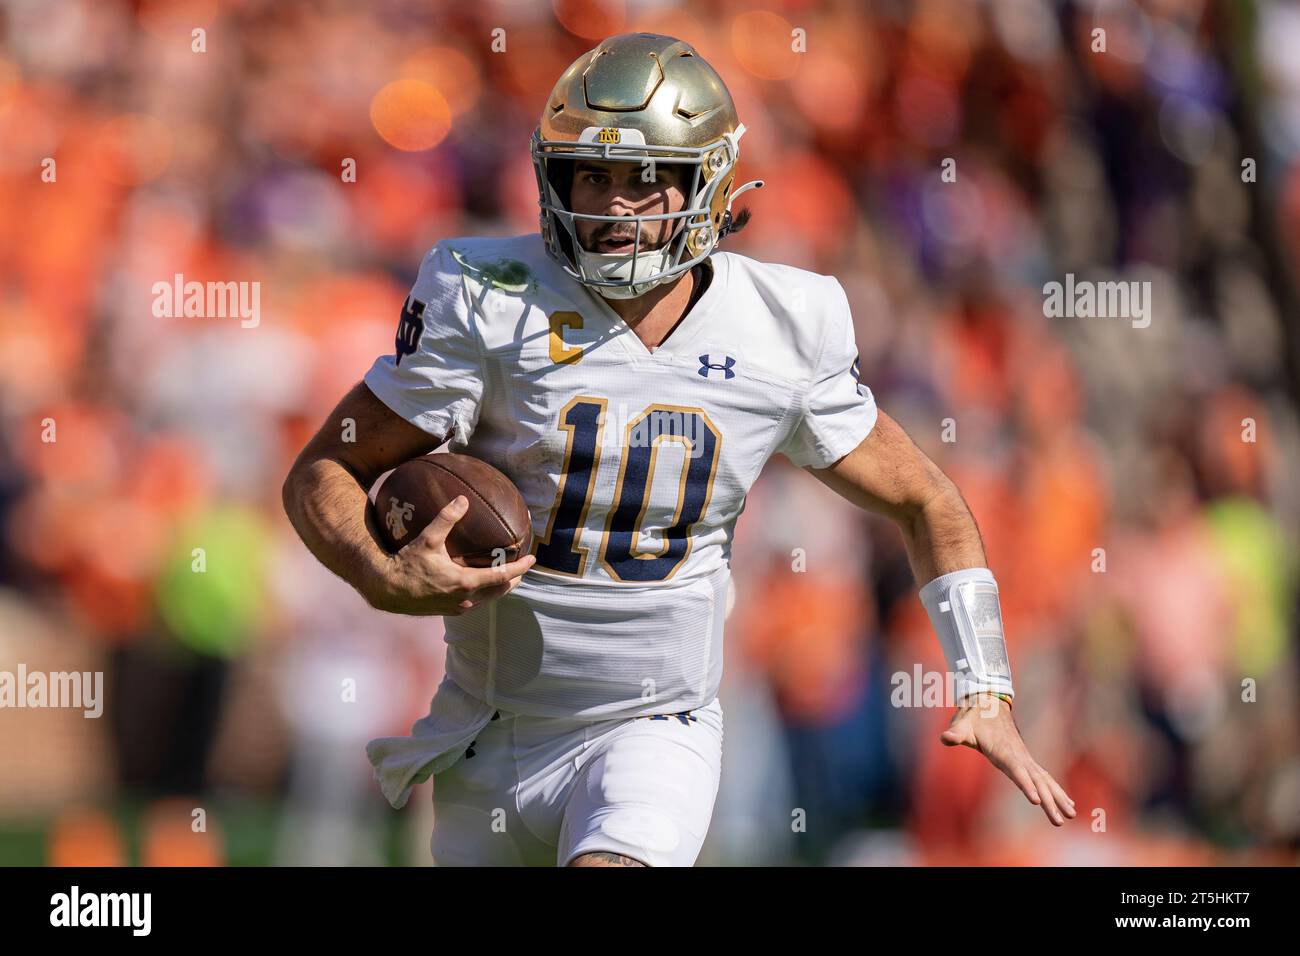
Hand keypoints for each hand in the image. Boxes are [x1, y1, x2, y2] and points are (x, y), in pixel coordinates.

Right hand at [366, 495, 535, 615]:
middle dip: (514, 579)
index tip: (533, 559)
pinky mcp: (448, 611)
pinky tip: (480, 583)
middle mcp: (465, 599)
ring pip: (488, 599)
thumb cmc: (407, 564)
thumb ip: (446, 518)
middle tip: (523, 567)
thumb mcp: (427, 539)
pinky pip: (474, 602)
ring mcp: (457, 608)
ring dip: (500, 588)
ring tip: (507, 576)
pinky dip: (484, 593)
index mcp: (465, 582)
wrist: (386, 590)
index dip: (520, 568)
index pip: (502, 576)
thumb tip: (462, 499)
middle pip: (500, 591)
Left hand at [940, 693, 1076, 826]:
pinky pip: (1044, 778)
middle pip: (1036, 781)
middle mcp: (1018, 756)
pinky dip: (1056, 790)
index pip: (1016, 770)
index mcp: (1003, 751)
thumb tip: (945, 737)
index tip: (1036, 800)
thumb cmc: (972, 717)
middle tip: (1059, 820)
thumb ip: (955, 734)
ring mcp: (1025, 759)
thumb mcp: (961, 725)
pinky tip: (1067, 804)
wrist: (988, 702)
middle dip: (1049, 800)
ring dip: (1058, 797)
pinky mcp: (1026, 761)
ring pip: (1045, 780)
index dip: (1025, 785)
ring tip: (1071, 815)